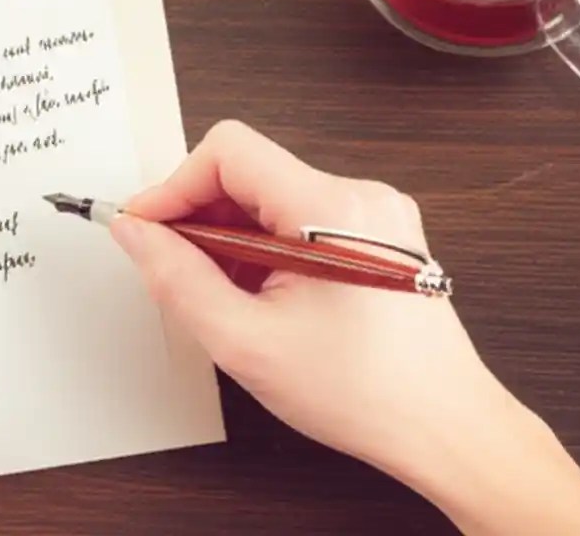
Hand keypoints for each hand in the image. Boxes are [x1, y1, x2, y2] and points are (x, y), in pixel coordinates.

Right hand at [111, 121, 579, 534]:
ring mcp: (372, 213)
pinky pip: (296, 218)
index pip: (228, 151)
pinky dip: (262, 249)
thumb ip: (177, 278)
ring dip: (229, 238)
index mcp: (331, 209)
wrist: (444, 427)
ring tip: (227, 298)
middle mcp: (359, 196)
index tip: (146, 229)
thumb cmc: (364, 393)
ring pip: (269, 196)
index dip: (174, 186)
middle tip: (177, 272)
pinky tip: (260, 297)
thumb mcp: (244, 340)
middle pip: (247, 171)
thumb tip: (135, 233)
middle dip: (198, 217)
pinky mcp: (375, 233)